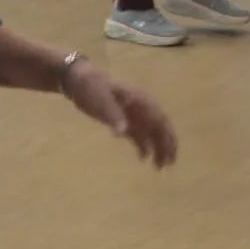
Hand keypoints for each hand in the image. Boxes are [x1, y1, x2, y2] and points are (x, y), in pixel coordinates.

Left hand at [62, 62, 176, 168]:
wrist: (78, 81)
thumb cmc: (91, 87)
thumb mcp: (100, 99)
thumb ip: (113, 115)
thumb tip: (123, 132)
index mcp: (139, 100)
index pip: (160, 119)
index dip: (167, 136)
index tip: (171, 152)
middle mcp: (140, 108)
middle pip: (159, 127)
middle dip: (166, 145)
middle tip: (168, 164)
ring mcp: (132, 114)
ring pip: (150, 133)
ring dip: (156, 148)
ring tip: (158, 167)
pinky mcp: (122, 120)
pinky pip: (137, 134)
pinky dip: (142, 146)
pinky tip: (142, 158)